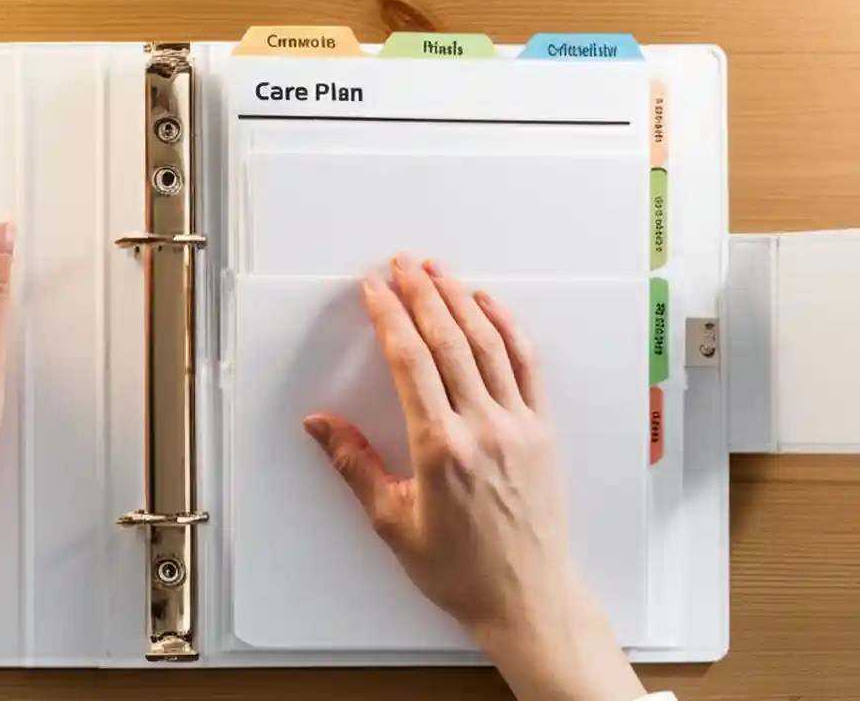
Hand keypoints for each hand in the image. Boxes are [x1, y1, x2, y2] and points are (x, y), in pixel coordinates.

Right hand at [304, 254, 645, 700]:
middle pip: (449, 341)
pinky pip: (527, 364)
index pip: (411, 362)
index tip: (373, 289)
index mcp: (442, 449)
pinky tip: (489, 304)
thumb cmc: (460, 570)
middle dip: (422, 294)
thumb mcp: (392, 522)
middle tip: (400, 263)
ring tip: (437, 270)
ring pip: (489, 344)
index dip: (390, 316)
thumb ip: (355, 465)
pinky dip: (508, 327)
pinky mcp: (542, 430)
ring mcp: (519, 425)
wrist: (527, 598)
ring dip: (461, 299)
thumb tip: (319, 424)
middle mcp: (484, 427)